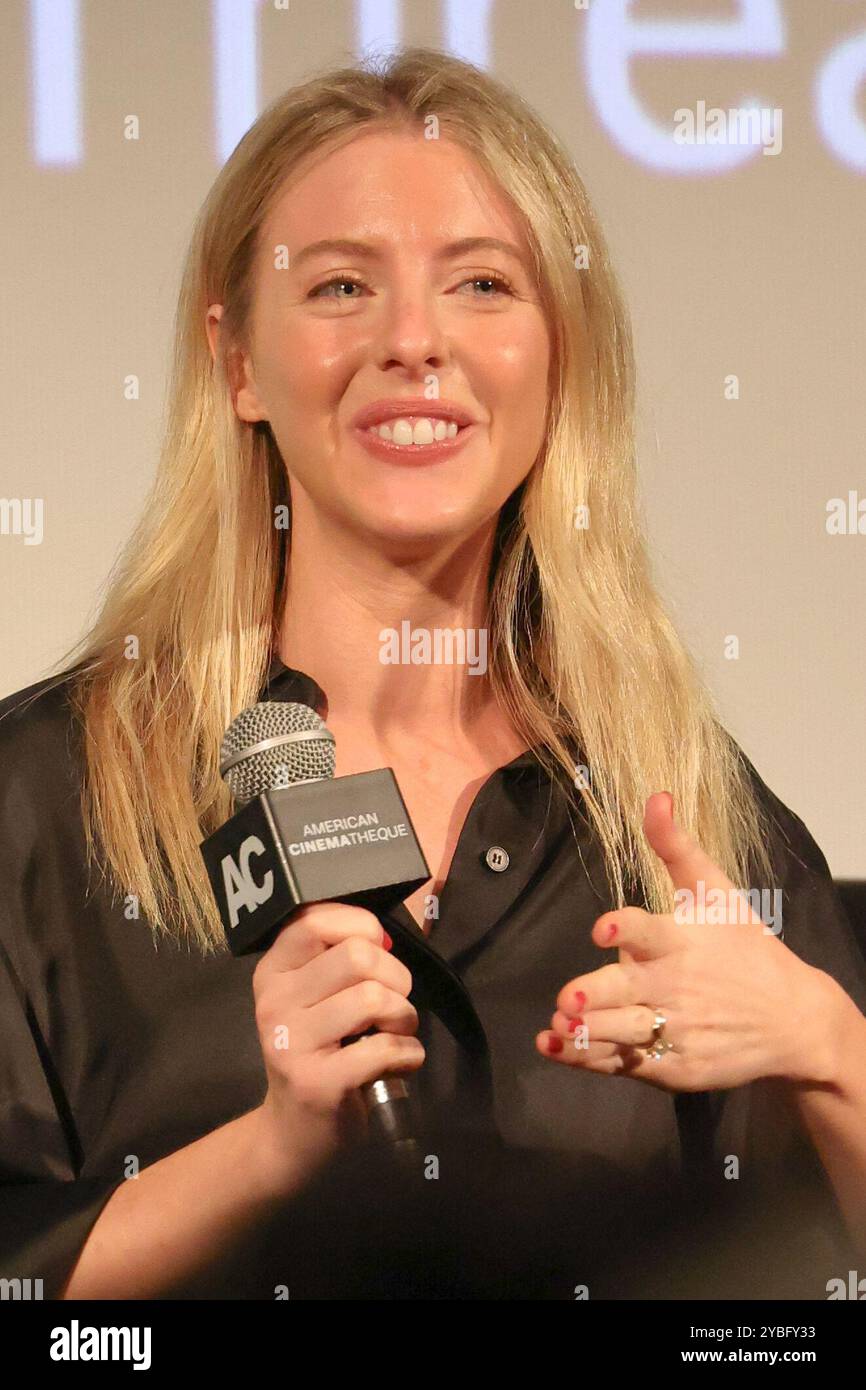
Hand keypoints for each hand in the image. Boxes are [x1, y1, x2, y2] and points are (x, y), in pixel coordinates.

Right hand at [251, 901, 424, 1192]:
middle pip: (357, 955)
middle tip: (392, 1004)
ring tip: (395, 1034)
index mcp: (273, 972)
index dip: (362, 926)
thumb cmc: (319, 1050)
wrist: (293, 1131)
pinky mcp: (318, 1083)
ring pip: (374, 998)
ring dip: (404, 1017)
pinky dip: (408, 1054)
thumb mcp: (317, 995)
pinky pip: (385, 1048)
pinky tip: (398, 1063)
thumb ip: (348, 952)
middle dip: (395, 977)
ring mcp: (291, 1043)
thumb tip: (397, 922)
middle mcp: (274, 1002)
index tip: (376, 951)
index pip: (315, 920)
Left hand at [535, 792, 839, 1091]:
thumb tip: (655, 797)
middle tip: (568, 997)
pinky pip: (623, 1064)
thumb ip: (676, 847)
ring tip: (557, 1028)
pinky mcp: (673, 1067)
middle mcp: (675, 986)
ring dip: (585, 1032)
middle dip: (596, 995)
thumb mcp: (715, 891)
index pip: (649, 930)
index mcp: (682, 940)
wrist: (792, 1019)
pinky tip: (558, 1048)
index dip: (624, 928)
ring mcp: (675, 1030)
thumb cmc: (745, 946)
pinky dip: (590, 1059)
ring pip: (620, 1033)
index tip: (603, 929)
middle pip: (626, 990)